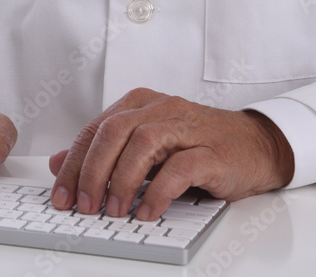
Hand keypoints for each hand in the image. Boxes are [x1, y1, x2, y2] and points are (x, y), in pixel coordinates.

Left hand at [48, 88, 293, 220]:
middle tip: (83, 204)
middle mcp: (162, 110)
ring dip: (122, 180)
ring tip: (114, 209)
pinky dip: (159, 191)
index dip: (74, 163)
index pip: (96, 129)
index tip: (61, 195)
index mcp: (142, 105)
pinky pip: (180, 168)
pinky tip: (147, 211)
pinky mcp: (211, 152)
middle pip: (114, 131)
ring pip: (143, 143)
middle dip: (92, 171)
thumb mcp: (147, 146)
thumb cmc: (200, 145)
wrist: (256, 146)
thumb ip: (105, 152)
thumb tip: (58, 163)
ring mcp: (188, 128)